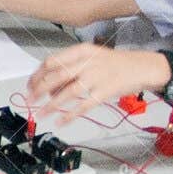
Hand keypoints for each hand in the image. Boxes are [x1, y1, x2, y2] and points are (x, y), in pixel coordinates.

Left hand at [26, 44, 163, 125]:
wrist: (143, 67)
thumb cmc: (116, 64)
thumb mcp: (92, 58)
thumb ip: (73, 69)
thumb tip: (52, 87)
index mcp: (81, 51)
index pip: (52, 61)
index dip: (37, 74)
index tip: (30, 85)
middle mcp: (87, 62)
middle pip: (56, 76)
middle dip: (38, 90)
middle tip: (29, 100)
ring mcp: (96, 77)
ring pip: (67, 92)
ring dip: (51, 104)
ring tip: (40, 114)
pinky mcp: (105, 92)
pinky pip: (84, 106)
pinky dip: (70, 115)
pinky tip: (61, 122)